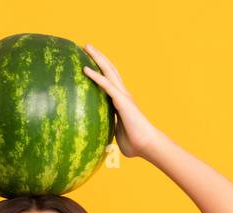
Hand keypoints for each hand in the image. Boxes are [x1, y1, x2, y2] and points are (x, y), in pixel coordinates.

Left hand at [82, 43, 164, 159]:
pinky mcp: (122, 101)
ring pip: (109, 71)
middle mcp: (123, 94)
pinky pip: (107, 85)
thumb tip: (101, 143)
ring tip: (86, 46)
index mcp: (121, 101)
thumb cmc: (135, 144)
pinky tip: (85, 69)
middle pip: (110, 69)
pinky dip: (96, 76)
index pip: (110, 80)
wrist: (147, 145)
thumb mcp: (117, 135)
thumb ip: (109, 132)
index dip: (101, 69)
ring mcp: (123, 96)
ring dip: (97, 58)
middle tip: (86, 46)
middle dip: (98, 56)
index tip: (89, 60)